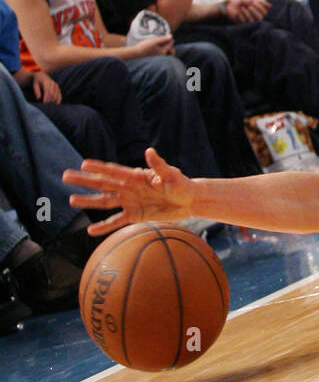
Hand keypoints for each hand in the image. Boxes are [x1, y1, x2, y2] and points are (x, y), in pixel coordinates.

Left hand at [32, 72, 60, 103]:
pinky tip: (56, 104)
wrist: (42, 75)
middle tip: (46, 106)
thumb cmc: (37, 81)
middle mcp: (52, 83)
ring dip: (53, 101)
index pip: (47, 91)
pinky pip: (59, 94)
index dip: (46, 98)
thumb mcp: (35, 85)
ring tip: (50, 106)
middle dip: (49, 100)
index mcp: (46, 82)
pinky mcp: (58, 87)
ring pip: (56, 94)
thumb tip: (39, 98)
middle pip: (52, 93)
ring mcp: (56, 85)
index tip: (44, 103)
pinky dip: (59, 99)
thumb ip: (36, 91)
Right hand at [63, 148, 193, 234]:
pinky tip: (91, 230)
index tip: (83, 163)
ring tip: (71, 200)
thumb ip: (159, 166)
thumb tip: (149, 151)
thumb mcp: (171, 175)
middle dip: (85, 180)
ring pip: (105, 202)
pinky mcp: (135, 216)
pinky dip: (104, 226)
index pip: (114, 171)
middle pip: (103, 184)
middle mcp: (129, 188)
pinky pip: (116, 221)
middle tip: (65, 176)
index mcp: (136, 176)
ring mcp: (130, 202)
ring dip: (89, 201)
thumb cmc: (181, 184)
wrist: (188, 201)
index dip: (99, 167)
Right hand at [126, 34, 174, 57]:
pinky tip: (156, 45)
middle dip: (169, 45)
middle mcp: (161, 55)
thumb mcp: (155, 41)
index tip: (169, 35)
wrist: (135, 53)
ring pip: (164, 51)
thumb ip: (163, 39)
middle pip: (169, 50)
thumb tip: (171, 36)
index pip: (170, 45)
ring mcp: (157, 57)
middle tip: (168, 40)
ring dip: (164, 46)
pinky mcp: (152, 56)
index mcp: (163, 52)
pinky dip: (160, 48)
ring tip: (161, 41)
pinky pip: (159, 52)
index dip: (170, 39)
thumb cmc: (145, 47)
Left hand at [223, 0, 269, 22]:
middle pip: (260, 18)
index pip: (264, 12)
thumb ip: (261, 2)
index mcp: (257, 11)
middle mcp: (254, 17)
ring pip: (252, 21)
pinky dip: (242, 16)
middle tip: (249, 6)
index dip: (260, 8)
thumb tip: (270, 6)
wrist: (230, 4)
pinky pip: (244, 22)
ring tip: (242, 8)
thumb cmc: (241, 2)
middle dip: (255, 11)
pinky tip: (238, 12)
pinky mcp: (242, 24)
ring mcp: (248, 21)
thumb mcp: (251, 0)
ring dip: (248, 14)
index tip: (254, 2)